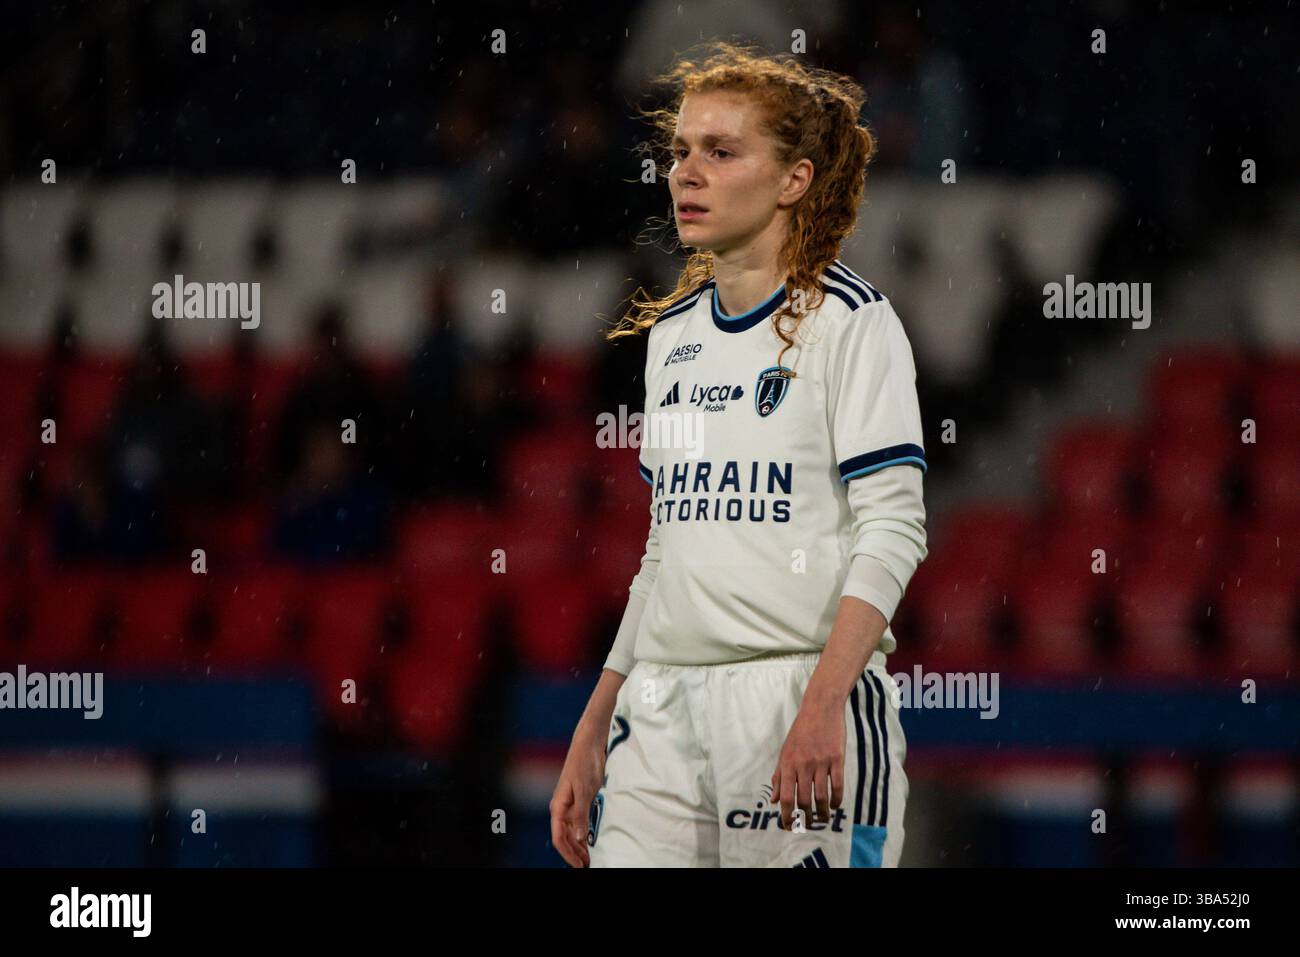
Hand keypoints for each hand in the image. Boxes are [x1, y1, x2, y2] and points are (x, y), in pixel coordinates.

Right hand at [549, 730, 605, 866]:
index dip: (568, 853)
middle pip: (565, 837)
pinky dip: (583, 834)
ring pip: (572, 832)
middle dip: (573, 853)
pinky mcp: (580, 800)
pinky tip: (589, 841)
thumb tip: (580, 837)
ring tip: (588, 858)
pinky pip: (579, 823)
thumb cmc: (583, 763)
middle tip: (586, 866)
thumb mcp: (584, 790)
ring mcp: (571, 805)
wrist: (588, 744)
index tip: (579, 865)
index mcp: (558, 807)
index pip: (559, 837)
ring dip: (579, 846)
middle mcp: (562, 808)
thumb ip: (581, 814)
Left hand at [771, 697, 844, 830]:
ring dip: (822, 813)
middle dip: (805, 818)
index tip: (788, 826)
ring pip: (822, 796)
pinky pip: (837, 785)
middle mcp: (803, 764)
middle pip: (804, 800)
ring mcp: (821, 762)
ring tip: (822, 819)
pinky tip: (834, 806)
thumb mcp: (785, 752)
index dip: (786, 815)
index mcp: (788, 763)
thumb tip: (774, 801)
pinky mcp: (837, 759)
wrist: (821, 708)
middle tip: (807, 825)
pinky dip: (836, 800)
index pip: (786, 797)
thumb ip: (779, 776)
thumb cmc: (801, 731)